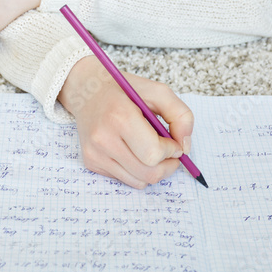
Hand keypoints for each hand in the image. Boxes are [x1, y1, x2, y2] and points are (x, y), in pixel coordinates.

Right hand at [57, 56, 193, 188]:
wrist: (86, 90)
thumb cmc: (123, 90)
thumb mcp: (158, 92)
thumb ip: (181, 116)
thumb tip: (185, 148)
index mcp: (120, 117)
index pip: (154, 153)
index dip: (171, 151)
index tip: (172, 141)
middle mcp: (103, 138)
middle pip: (148, 173)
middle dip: (167, 165)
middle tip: (170, 152)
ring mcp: (95, 153)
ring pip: (138, 181)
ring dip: (153, 170)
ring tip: (151, 150)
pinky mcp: (90, 162)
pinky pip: (125, 179)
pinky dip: (136, 170)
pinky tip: (132, 151)